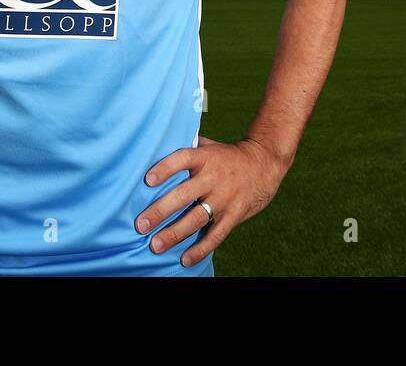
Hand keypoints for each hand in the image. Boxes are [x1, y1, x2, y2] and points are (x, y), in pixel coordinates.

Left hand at [136, 135, 291, 267]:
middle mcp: (214, 177)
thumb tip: (156, 146)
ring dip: (175, 233)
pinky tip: (185, 260)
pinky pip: (217, 235)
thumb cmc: (227, 156)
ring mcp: (225, 198)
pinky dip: (201, 249)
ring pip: (197, 218)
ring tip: (155, 245)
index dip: (165, 168)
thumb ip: (187, 148)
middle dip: (161, 211)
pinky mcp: (235, 214)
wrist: (264, 163)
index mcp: (205, 157)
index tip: (148, 180)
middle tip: (141, 225)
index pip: (182, 159)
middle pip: (184, 194)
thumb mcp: (209, 146)